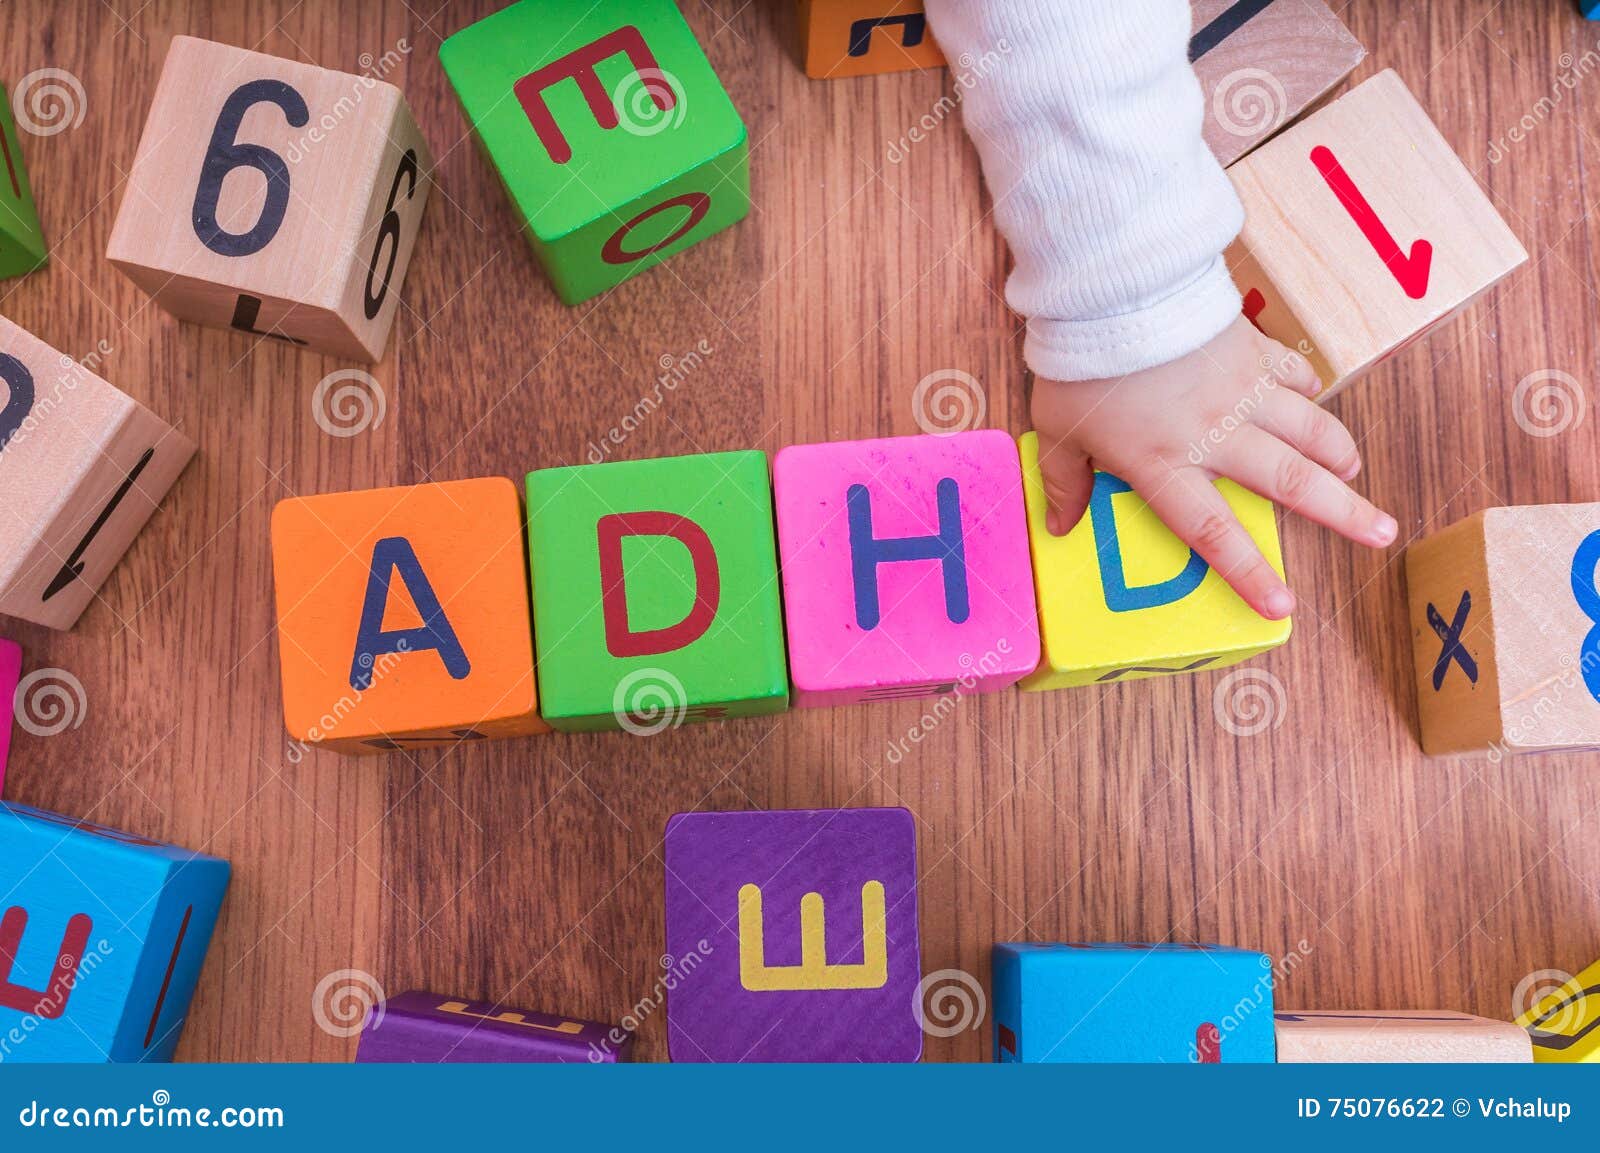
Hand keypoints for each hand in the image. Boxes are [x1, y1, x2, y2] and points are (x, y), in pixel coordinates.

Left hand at [1030, 316, 1397, 619]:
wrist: (1111, 290)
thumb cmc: (1079, 366)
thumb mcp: (1055, 431)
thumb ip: (1063, 481)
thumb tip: (1059, 526)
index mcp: (1166, 463)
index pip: (1212, 532)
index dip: (1249, 573)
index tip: (1282, 606)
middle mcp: (1215, 434)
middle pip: (1291, 482)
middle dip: (1344, 513)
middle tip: (1382, 534)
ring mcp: (1241, 390)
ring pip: (1307, 428)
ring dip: (1338, 453)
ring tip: (1356, 475)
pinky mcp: (1250, 349)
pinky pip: (1292, 373)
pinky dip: (1308, 389)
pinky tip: (1316, 400)